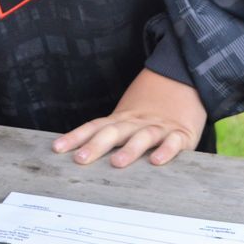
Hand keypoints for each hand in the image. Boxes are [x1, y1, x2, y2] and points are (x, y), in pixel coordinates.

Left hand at [52, 68, 206, 167]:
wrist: (185, 81)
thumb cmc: (152, 110)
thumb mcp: (128, 117)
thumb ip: (109, 132)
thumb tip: (78, 149)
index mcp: (122, 118)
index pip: (96, 126)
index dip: (76, 136)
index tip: (57, 148)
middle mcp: (137, 121)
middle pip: (114, 131)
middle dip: (96, 145)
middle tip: (80, 159)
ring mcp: (159, 126)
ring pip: (143, 136)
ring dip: (130, 150)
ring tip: (117, 162)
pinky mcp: (181, 133)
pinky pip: (174, 142)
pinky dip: (166, 151)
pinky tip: (157, 161)